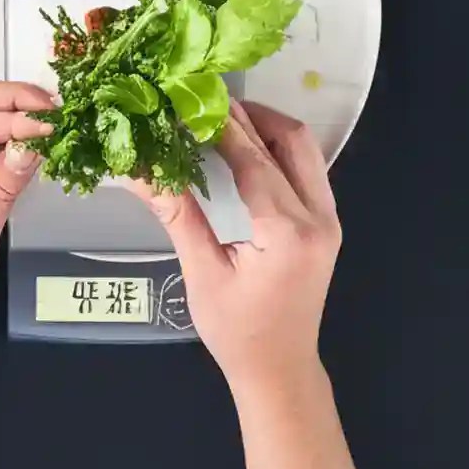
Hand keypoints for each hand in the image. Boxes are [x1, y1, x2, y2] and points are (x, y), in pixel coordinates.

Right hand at [130, 101, 341, 392]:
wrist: (279, 369)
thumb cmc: (237, 332)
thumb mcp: (202, 273)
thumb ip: (177, 215)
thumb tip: (139, 171)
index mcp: (287, 233)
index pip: (254, 161)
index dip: (222, 126)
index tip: (193, 100)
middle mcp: (318, 220)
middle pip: (293, 142)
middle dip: (253, 116)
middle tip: (211, 102)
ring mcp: (329, 221)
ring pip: (306, 152)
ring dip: (268, 129)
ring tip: (225, 119)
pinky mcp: (326, 226)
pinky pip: (307, 171)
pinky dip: (278, 151)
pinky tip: (246, 150)